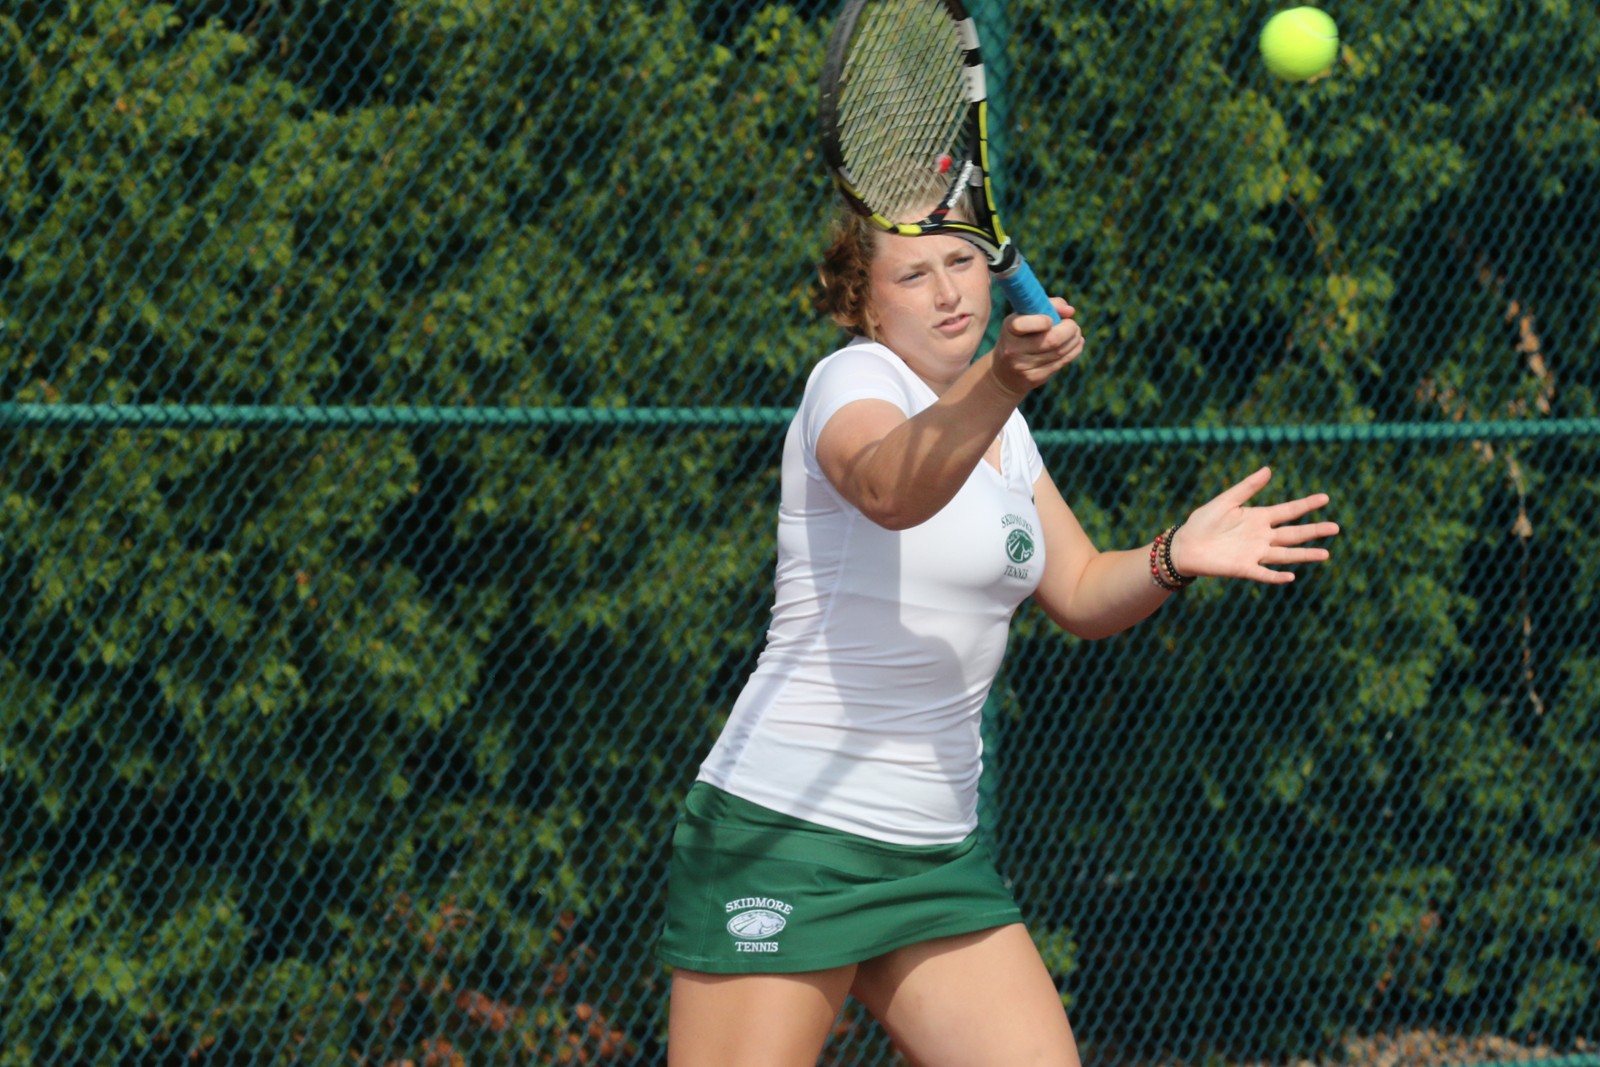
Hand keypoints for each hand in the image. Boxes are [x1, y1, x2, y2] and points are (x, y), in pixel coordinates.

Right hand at [987, 298, 1083, 397]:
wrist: (1005, 372)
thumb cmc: (1020, 336)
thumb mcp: (1025, 317)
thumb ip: (1048, 305)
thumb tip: (1070, 311)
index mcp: (1009, 328)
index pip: (1023, 324)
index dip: (1043, 321)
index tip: (1051, 319)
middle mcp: (1012, 348)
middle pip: (1052, 340)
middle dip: (1069, 329)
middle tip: (1073, 325)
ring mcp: (1022, 366)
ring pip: (1060, 352)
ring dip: (1074, 339)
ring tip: (1076, 333)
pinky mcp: (1034, 378)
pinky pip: (1061, 363)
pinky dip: (1074, 350)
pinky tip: (1076, 343)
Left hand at [1170, 466, 1338, 584]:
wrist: (1184, 545)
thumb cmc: (1203, 522)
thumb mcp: (1225, 501)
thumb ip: (1247, 488)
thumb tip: (1268, 469)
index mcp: (1259, 518)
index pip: (1288, 511)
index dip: (1306, 505)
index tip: (1325, 498)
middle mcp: (1261, 537)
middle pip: (1293, 534)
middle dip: (1314, 531)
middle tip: (1336, 527)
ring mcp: (1254, 553)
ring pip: (1285, 555)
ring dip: (1304, 555)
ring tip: (1326, 554)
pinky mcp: (1243, 568)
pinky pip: (1263, 573)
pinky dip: (1276, 576)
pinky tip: (1291, 576)